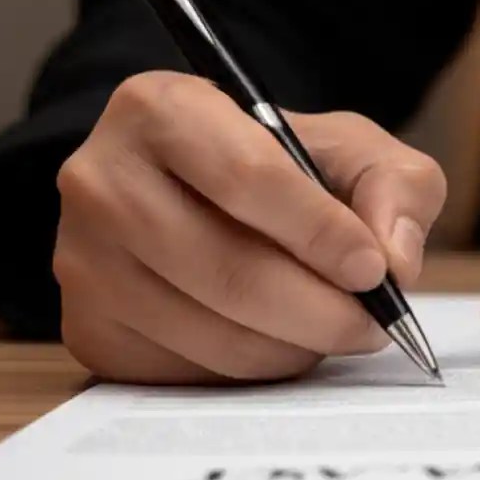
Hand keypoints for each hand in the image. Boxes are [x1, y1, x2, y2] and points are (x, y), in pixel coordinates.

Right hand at [52, 71, 445, 384]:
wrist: (200, 193)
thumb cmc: (279, 166)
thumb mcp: (351, 147)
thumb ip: (394, 185)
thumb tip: (395, 261)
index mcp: (161, 108)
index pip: (245, 177)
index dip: (319, 232)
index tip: (373, 269)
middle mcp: (101, 179)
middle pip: (228, 269)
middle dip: (321, 308)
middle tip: (374, 322)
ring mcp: (84, 260)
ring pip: (212, 332)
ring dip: (295, 345)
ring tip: (332, 325)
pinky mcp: (89, 328)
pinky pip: (189, 372)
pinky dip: (254, 367)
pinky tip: (279, 337)